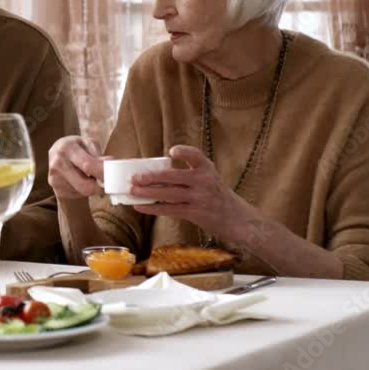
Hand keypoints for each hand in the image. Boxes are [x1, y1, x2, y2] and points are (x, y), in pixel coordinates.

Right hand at [47, 136, 107, 199]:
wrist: (57, 152)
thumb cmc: (77, 147)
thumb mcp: (89, 144)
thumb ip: (99, 155)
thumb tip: (111, 163)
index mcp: (67, 147)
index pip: (88, 165)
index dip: (102, 173)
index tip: (112, 178)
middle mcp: (58, 163)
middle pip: (84, 185)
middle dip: (98, 188)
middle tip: (106, 186)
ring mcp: (55, 177)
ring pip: (81, 192)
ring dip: (90, 187)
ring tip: (89, 177)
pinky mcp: (55, 188)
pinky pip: (76, 194)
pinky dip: (82, 190)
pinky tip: (80, 181)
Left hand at [130, 145, 255, 237]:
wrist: (235, 217)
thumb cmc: (215, 194)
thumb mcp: (209, 176)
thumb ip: (189, 171)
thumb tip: (154, 172)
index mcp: (207, 168)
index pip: (196, 155)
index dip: (184, 152)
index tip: (172, 152)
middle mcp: (204, 181)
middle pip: (173, 177)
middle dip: (151, 177)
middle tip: (134, 177)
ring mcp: (199, 198)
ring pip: (169, 194)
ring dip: (148, 193)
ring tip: (132, 191)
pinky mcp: (195, 213)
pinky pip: (170, 210)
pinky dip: (153, 207)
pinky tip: (140, 206)